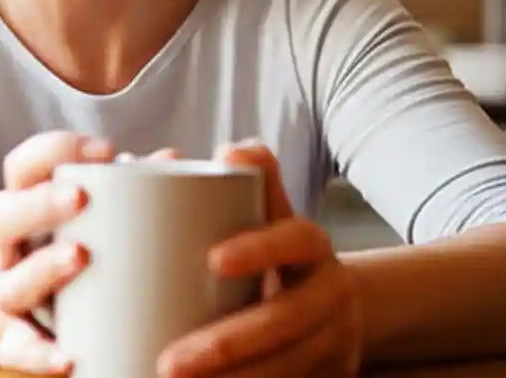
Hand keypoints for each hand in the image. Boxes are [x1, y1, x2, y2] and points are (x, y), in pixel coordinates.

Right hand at [0, 131, 178, 373]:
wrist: (80, 323)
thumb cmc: (105, 254)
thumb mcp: (117, 217)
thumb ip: (140, 189)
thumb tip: (171, 160)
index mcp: (29, 207)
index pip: (23, 166)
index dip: (54, 151)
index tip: (107, 150)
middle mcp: (12, 249)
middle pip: (1, 216)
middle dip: (38, 203)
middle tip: (81, 198)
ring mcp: (13, 297)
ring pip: (6, 284)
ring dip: (41, 268)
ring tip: (81, 257)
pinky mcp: (21, 344)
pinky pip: (18, 351)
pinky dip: (40, 355)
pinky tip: (71, 357)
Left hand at [157, 141, 362, 376]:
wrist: (334, 304)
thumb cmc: (276, 250)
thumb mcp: (272, 213)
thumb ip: (252, 181)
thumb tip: (232, 151)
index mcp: (312, 246)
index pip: (294, 239)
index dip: (260, 248)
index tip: (212, 260)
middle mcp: (331, 292)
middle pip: (286, 321)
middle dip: (227, 345)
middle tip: (169, 363)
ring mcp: (336, 340)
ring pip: (289, 367)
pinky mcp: (328, 376)